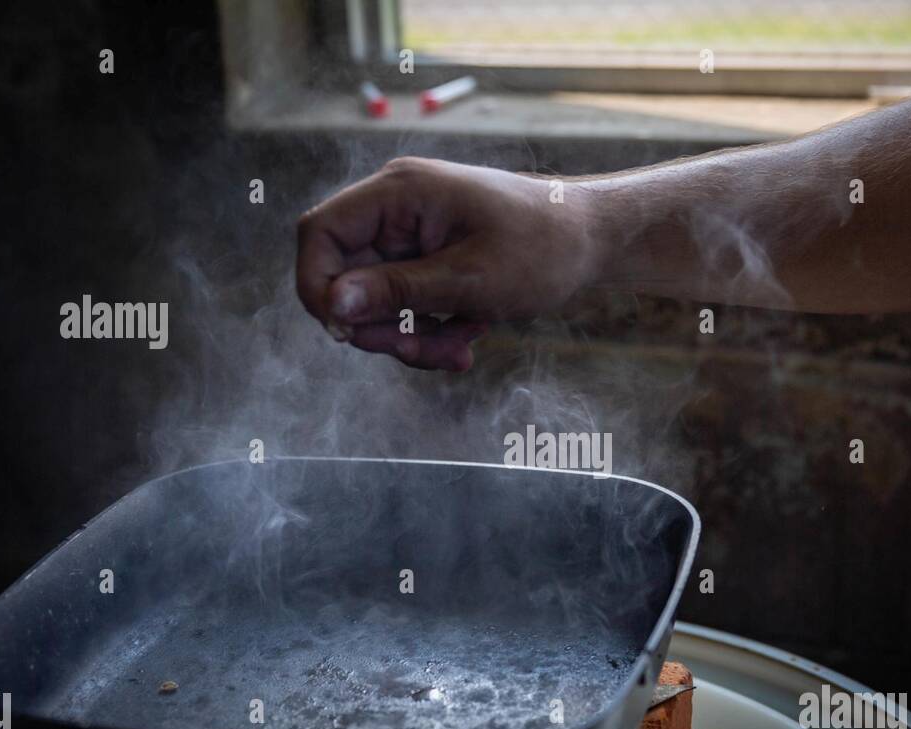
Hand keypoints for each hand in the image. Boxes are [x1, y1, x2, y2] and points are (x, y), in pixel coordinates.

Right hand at [296, 157, 595, 370]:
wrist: (593, 243)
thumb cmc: (543, 248)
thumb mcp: (471, 279)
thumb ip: (398, 291)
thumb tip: (332, 305)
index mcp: (399, 194)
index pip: (320, 233)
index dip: (318, 286)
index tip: (343, 332)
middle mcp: (396, 211)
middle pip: (345, 279)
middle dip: (381, 328)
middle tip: (425, 352)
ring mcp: (410, 238)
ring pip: (375, 305)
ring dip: (410, 338)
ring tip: (459, 349)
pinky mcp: (426, 264)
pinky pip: (404, 309)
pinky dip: (428, 333)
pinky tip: (466, 338)